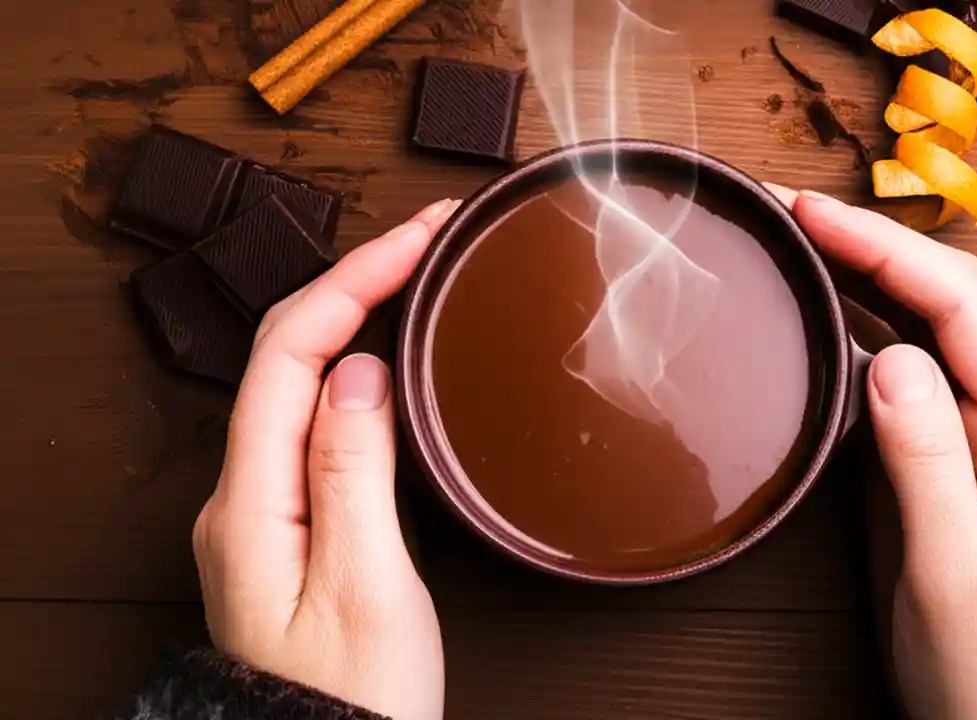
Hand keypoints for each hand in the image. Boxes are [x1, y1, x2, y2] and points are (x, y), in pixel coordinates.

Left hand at [193, 199, 460, 719]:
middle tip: (428, 238)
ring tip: (414, 273)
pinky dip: (353, 366)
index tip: (419, 237)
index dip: (352, 279)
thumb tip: (357, 372)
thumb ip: (352, 476)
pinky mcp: (291, 522)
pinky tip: (386, 356)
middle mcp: (243, 496)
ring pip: (298, 380)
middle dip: (354, 278)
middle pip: (285, 352)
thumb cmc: (351, 705)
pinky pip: (312, 419)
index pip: (288, 354)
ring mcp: (263, 508)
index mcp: (251, 504)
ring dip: (353, 314)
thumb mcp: (366, 591)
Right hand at [781, 189, 976, 718]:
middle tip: (792, 215)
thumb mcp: (955, 577)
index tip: (814, 216)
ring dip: (872, 279)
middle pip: (952, 301)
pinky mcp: (964, 458)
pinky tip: (833, 317)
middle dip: (874, 245)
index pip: (965, 306)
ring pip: (935, 330)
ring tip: (804, 246)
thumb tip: (890, 360)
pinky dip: (872, 332)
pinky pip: (922, 375)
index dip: (886, 248)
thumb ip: (927, 462)